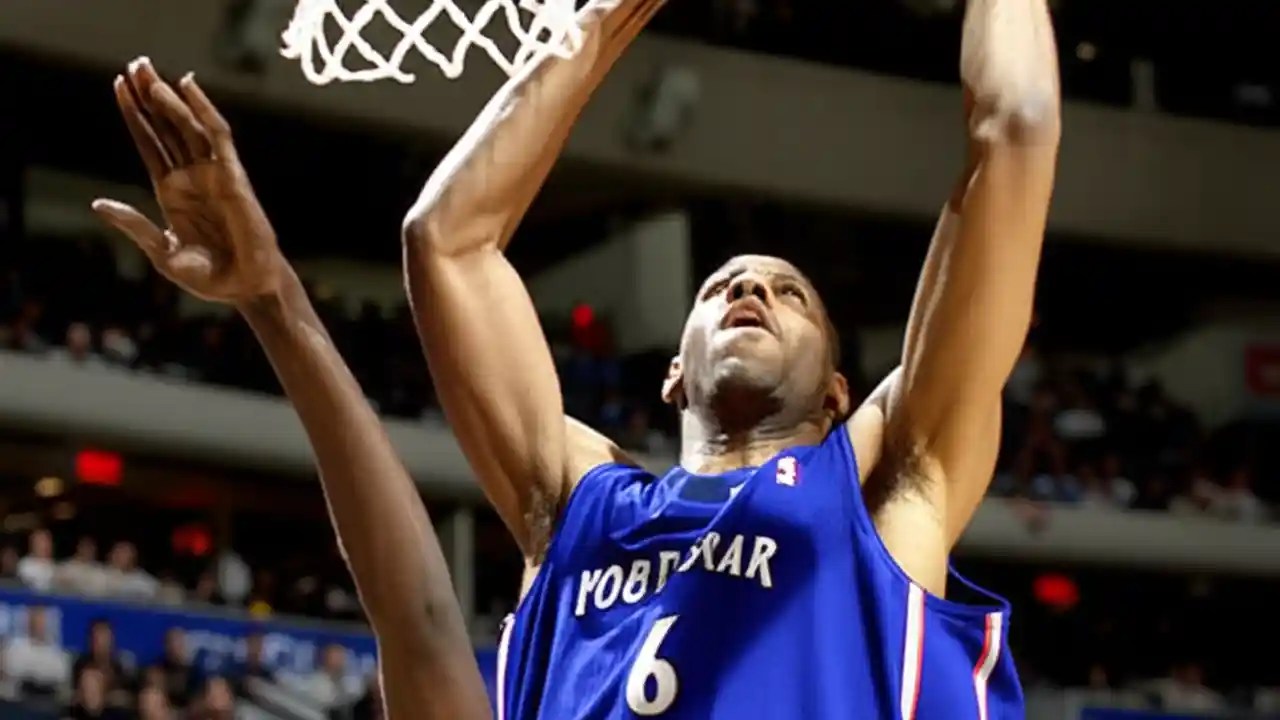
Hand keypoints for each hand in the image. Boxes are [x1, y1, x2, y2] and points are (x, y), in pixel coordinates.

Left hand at [92, 57, 282, 305]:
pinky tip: (187, 87)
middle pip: (166, 127)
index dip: (135, 116)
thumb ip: (135, 226)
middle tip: (134, 63)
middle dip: (149, 96)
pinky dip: (203, 110)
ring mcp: (213, 174)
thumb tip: (99, 203)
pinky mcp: (233, 176)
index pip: (150, 144)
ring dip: (167, 98)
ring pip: (187, 126)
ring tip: (147, 71)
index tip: (119, 86)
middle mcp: (192, 177)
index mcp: (172, 193)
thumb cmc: (210, 277)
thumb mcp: (163, 253)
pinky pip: (217, 135)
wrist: (247, 287)